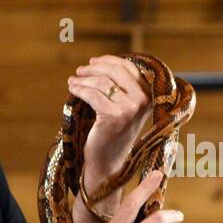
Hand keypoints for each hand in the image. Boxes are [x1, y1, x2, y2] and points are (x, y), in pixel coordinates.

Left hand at [67, 55, 151, 201]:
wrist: (109, 161)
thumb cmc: (114, 133)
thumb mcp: (124, 107)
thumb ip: (122, 87)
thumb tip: (100, 63)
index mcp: (149, 95)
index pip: (129, 67)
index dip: (108, 61)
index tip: (93, 62)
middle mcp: (143, 101)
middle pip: (115, 71)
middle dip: (94, 68)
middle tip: (80, 71)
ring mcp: (130, 109)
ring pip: (102, 82)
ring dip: (83, 79)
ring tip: (73, 81)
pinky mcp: (113, 116)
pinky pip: (92, 95)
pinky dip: (79, 89)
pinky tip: (72, 89)